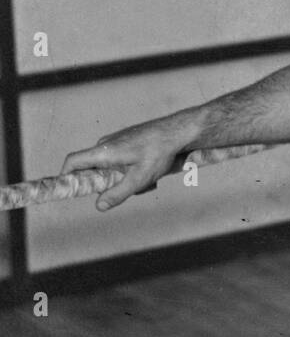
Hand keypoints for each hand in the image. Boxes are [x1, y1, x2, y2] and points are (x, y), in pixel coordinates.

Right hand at [61, 112, 196, 211]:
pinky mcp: (126, 140)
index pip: (72, 161)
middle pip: (92, 168)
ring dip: (122, 177)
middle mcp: (106, 144)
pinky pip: (120, 159)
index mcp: (103, 151)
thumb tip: (98, 206)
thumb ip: (118, 193)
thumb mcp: (139, 178)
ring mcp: (116, 140)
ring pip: (109, 166)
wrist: (178, 131)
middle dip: (105, 183)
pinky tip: (149, 170)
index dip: (65, 176)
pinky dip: (130, 168)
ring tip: (146, 177)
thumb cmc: (159, 153)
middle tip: (128, 187)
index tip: (70, 190)